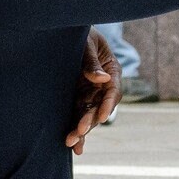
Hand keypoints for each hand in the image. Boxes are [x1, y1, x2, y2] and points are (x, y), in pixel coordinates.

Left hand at [65, 30, 121, 154]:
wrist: (65, 32)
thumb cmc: (80, 33)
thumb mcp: (87, 42)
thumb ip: (91, 61)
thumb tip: (101, 78)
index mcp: (112, 70)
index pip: (113, 91)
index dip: (107, 104)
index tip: (101, 116)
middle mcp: (103, 86)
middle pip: (100, 107)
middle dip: (90, 120)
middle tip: (80, 131)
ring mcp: (90, 93)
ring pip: (88, 115)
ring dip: (81, 130)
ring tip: (71, 143)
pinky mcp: (77, 98)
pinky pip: (77, 115)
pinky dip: (77, 130)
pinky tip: (75, 146)